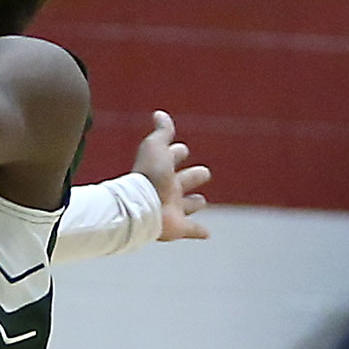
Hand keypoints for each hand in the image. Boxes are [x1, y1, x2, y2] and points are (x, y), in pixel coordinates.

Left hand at [131, 114, 211, 241]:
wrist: (140, 207)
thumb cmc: (148, 176)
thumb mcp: (155, 148)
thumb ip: (162, 132)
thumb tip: (159, 114)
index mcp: (162, 169)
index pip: (172, 158)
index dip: (177, 152)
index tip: (181, 149)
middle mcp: (167, 189)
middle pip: (183, 181)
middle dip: (193, 176)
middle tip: (203, 173)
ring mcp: (173, 209)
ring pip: (187, 205)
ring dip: (195, 203)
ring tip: (201, 202)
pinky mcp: (178, 227)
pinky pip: (192, 230)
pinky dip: (200, 231)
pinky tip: (208, 234)